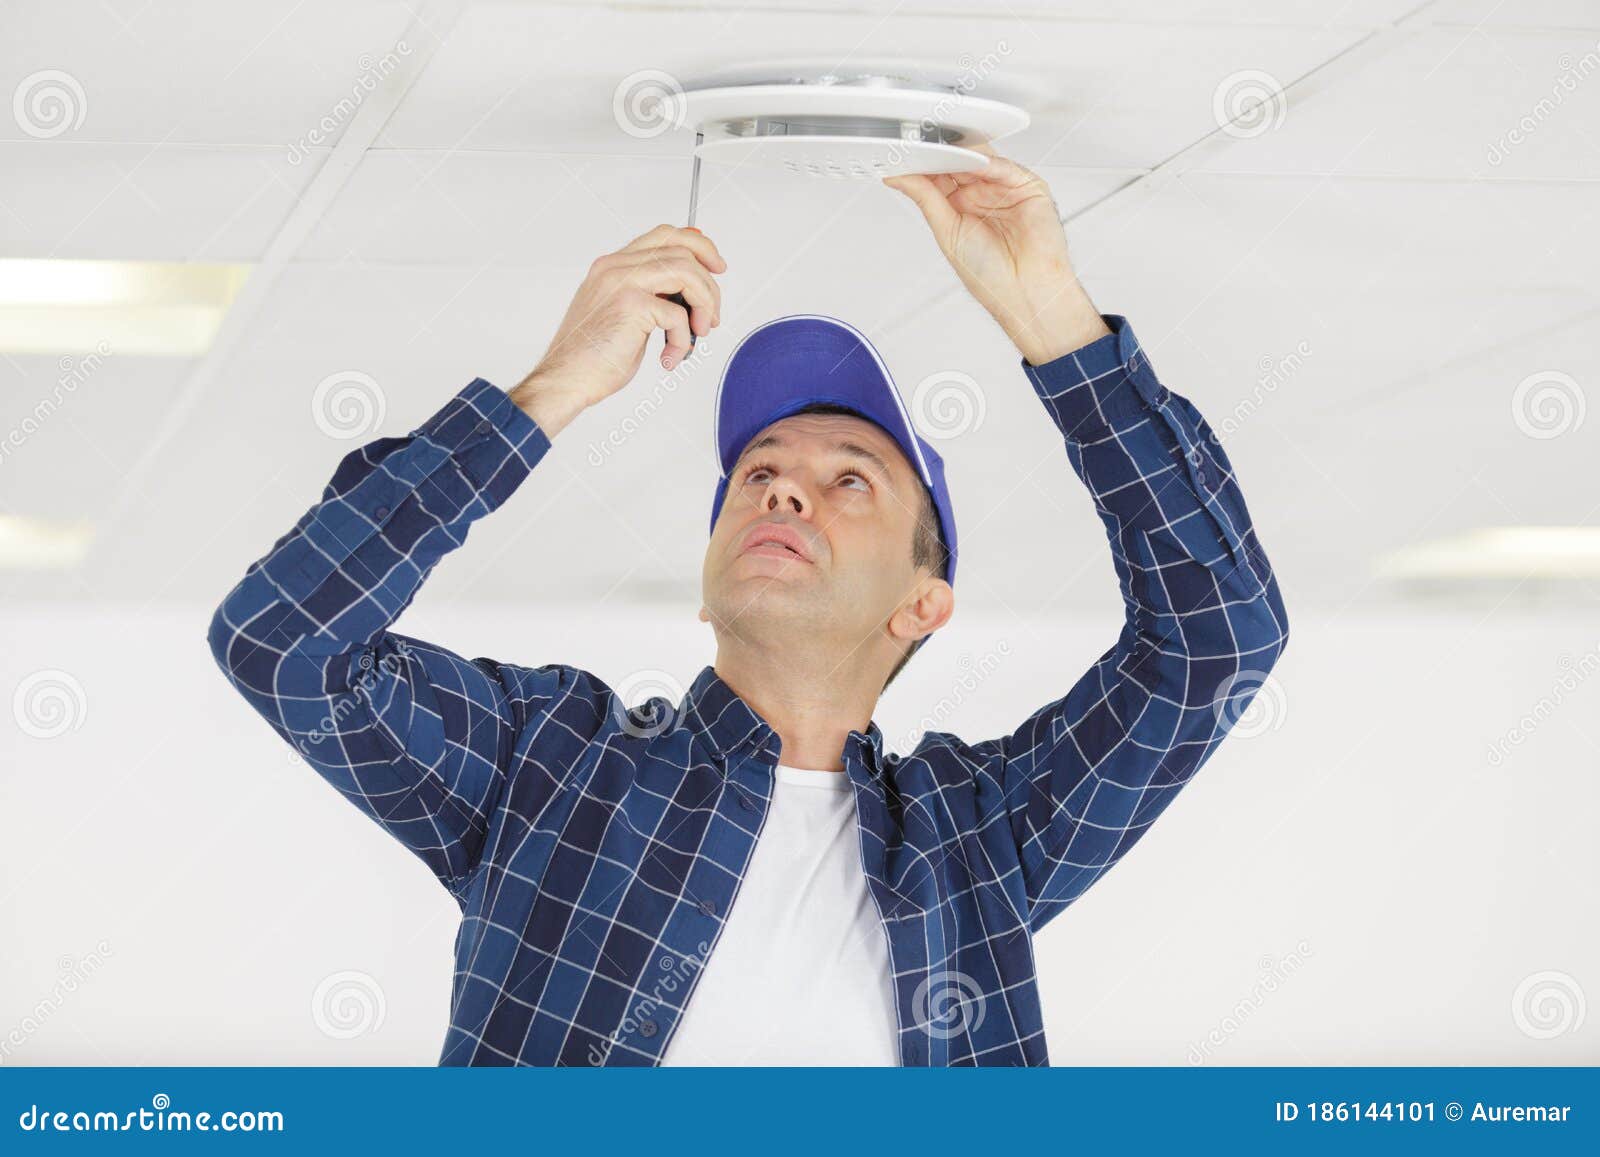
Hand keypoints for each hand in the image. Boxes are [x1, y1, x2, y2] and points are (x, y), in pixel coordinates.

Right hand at [510, 224, 726, 434]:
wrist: (565, 380)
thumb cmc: (592, 357)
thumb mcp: (625, 314)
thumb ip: (651, 295)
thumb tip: (688, 292)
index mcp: (613, 265)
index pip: (665, 235)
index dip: (698, 246)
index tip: (716, 268)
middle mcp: (616, 266)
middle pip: (682, 249)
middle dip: (708, 283)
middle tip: (712, 316)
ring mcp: (622, 282)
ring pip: (686, 273)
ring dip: (703, 306)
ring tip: (697, 335)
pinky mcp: (630, 305)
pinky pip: (677, 315)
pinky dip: (683, 340)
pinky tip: (670, 356)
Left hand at [883, 145, 1108, 364]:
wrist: (1024, 292)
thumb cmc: (991, 275)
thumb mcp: (947, 233)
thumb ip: (926, 198)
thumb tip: (899, 177)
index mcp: (959, 208)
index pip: (938, 175)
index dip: (922, 164)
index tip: (902, 153)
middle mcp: (981, 196)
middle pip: (958, 162)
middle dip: (939, 152)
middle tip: (919, 142)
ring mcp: (1004, 189)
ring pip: (980, 159)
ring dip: (961, 152)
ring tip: (943, 147)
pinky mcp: (1028, 187)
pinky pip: (1006, 167)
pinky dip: (989, 161)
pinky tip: (973, 161)